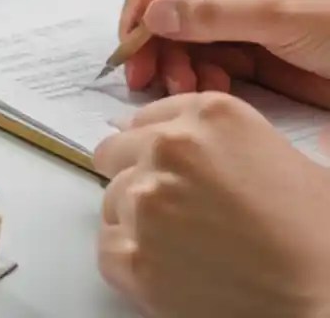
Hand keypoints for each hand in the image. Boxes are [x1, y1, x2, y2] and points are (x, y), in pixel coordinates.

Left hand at [95, 92, 329, 317]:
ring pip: (111, 201)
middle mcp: (169, 150)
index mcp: (211, 117)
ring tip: (184, 243)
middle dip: (137, 174)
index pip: (147, 116)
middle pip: (116, 152)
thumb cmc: (317, 237)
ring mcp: (145, 203)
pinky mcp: (131, 255)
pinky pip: (107, 247)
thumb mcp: (286, 157)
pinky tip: (170, 268)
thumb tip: (172, 133)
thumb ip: (222, 138)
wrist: (323, 303)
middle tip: (175, 206)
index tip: (168, 165)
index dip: (155, 144)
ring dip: (135, 218)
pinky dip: (130, 259)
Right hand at [121, 0, 329, 108]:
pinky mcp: (240, 41)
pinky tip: (205, 89)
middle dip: (150, 27)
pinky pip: (196, 52)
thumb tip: (153, 16)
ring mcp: (233, 3)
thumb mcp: (282, 11)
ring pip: (174, 25)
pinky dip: (192, 73)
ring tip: (177, 86)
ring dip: (169, 57)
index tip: (143, 16)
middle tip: (139, 67)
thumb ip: (213, 12)